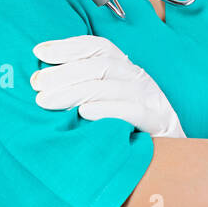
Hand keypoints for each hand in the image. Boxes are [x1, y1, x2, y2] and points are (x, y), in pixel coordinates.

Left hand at [31, 34, 185, 137]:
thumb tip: (43, 79)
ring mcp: (152, 99)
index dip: (67, 46)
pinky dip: (106, 109)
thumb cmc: (128, 129)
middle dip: (64, 72)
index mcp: (126, 69)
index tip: (39, 52)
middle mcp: (140, 78)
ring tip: (47, 100)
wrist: (170, 160)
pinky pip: (133, 111)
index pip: (97, 47)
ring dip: (75, 91)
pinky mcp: (160, 123)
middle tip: (37, 84)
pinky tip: (83, 113)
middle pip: (100, 65)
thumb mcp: (107, 101)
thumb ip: (83, 87)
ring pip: (111, 86)